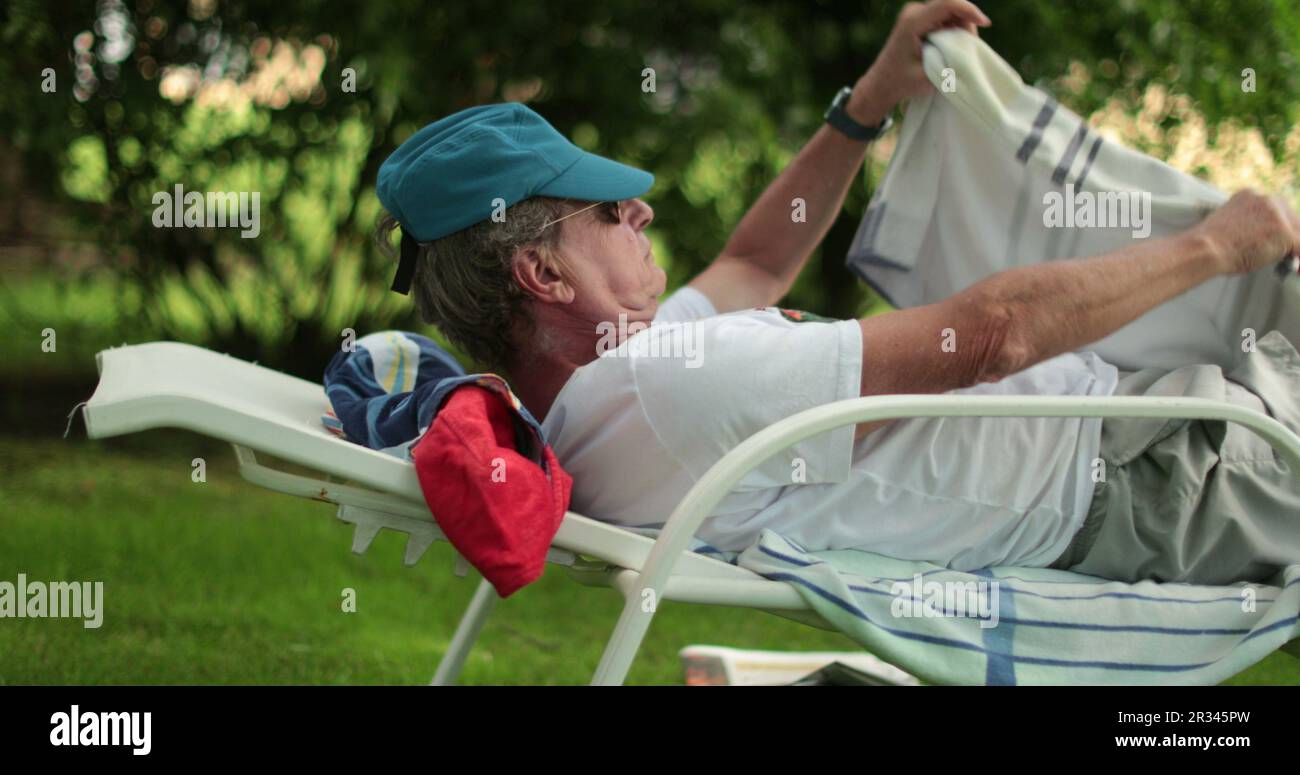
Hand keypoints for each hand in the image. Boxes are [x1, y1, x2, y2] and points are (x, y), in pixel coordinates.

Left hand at [847, 0, 991, 125]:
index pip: (948, 4)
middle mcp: (913, 12)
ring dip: (961, 26)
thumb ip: (951, 58)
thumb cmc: (902, 82)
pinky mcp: (919, 18)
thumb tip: (971, 46)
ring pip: (950, 10)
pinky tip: (953, 46)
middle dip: (967, 21)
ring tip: (959, 50)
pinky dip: (953, 28)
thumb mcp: (929, 75)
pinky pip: (944, 16)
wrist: (881, 83)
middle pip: (951, 5)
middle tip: (970, 45)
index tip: (985, 24)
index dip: (969, 11)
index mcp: (912, 22)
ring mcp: (915, 13)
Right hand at [1195, 189, 1299, 274]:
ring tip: (1290, 263)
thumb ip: (1247, 227)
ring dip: (1294, 248)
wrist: (1204, 249)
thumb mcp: (1229, 227)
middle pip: (1291, 219)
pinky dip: (1298, 260)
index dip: (1277, 228)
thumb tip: (1257, 242)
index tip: (1276, 241)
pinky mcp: (1285, 232)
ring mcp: (1277, 215)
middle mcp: (1266, 200)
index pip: (1275, 211)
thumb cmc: (1208, 245)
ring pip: (1297, 232)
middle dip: (1289, 238)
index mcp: (1250, 196)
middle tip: (1287, 256)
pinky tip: (1295, 271)